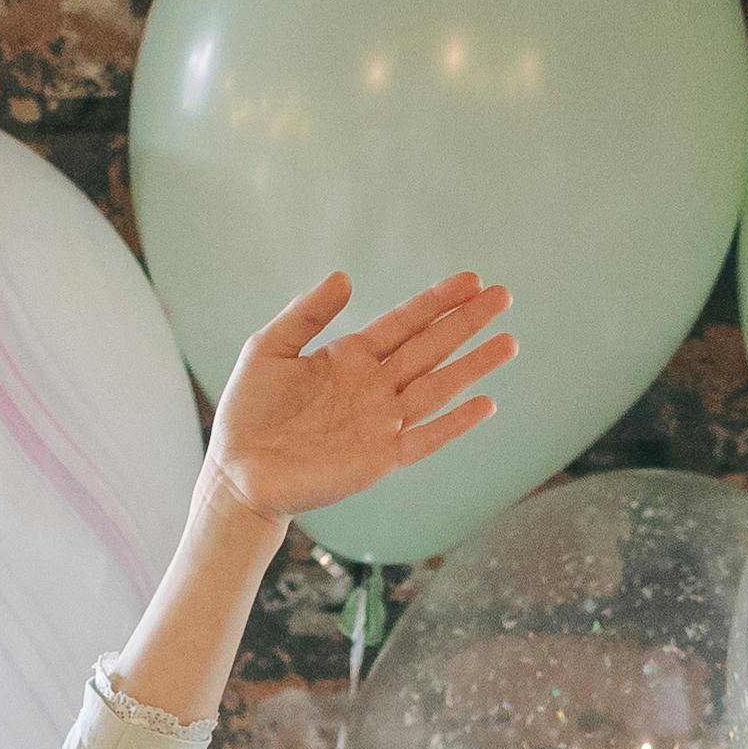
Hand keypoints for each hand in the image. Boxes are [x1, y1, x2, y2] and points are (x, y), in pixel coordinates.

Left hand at [205, 272, 512, 524]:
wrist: (239, 470)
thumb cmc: (249, 411)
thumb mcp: (269, 348)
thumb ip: (306, 314)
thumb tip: (345, 277)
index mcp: (351, 357)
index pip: (405, 323)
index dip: (437, 302)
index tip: (471, 280)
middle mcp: (374, 386)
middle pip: (431, 348)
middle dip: (466, 323)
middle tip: (503, 296)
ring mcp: (381, 422)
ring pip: (438, 388)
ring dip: (473, 366)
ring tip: (508, 343)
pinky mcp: (379, 458)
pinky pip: (425, 438)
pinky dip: (455, 423)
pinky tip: (485, 403)